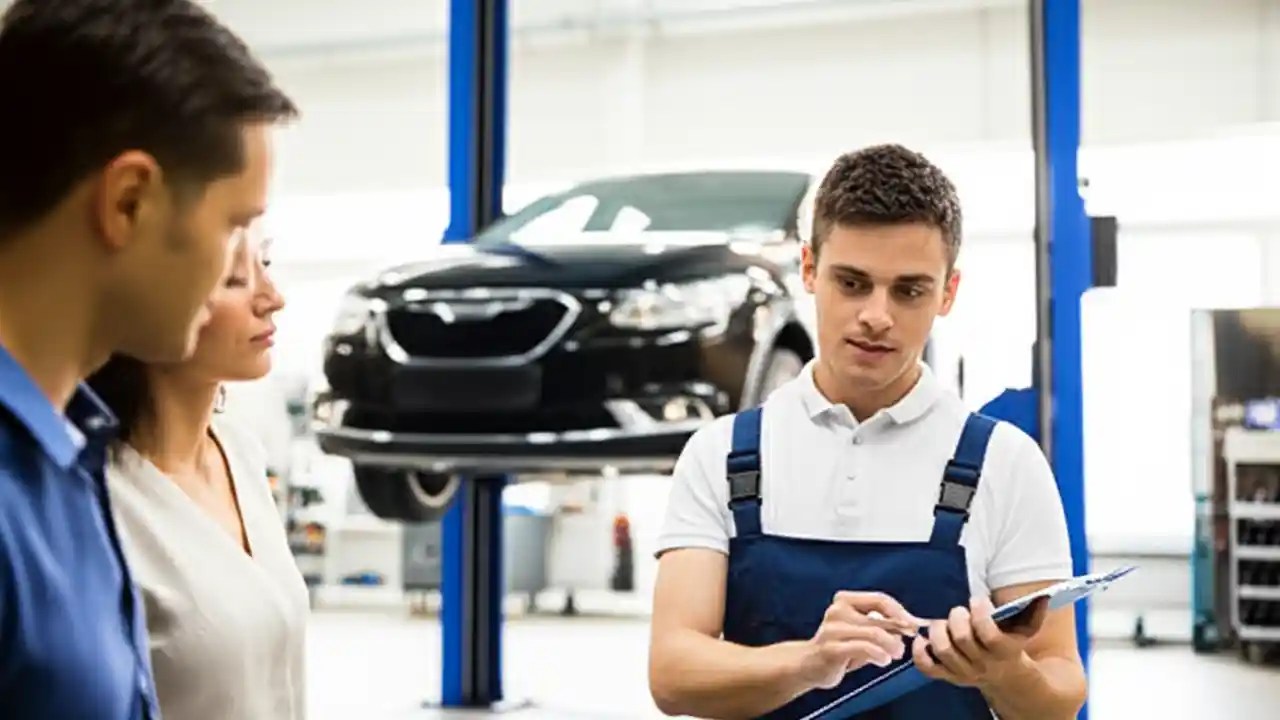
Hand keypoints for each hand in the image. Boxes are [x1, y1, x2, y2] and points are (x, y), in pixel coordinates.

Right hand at [801, 591, 925, 689]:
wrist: (808, 665)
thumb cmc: (839, 647)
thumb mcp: (861, 631)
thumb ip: (882, 625)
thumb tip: (909, 625)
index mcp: (844, 600)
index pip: (880, 599)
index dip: (902, 612)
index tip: (915, 625)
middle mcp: (837, 610)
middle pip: (880, 617)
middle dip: (899, 633)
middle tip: (903, 647)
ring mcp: (833, 629)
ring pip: (875, 633)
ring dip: (892, 646)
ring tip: (894, 655)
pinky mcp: (832, 648)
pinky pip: (865, 648)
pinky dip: (880, 655)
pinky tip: (882, 661)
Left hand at [914, 594, 1048, 688]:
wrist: (1006, 676)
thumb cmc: (1011, 644)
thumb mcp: (1025, 630)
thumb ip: (1033, 613)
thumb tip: (1043, 596)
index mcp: (1004, 652)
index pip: (989, 634)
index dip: (981, 614)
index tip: (978, 601)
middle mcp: (983, 664)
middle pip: (962, 639)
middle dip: (957, 618)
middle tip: (960, 611)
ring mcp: (963, 672)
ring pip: (943, 651)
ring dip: (938, 630)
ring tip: (943, 622)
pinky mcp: (947, 675)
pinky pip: (928, 667)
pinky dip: (920, 652)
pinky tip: (922, 638)